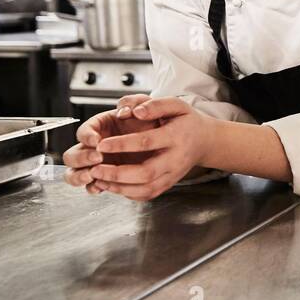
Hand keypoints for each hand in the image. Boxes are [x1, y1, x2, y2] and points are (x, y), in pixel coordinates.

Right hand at [63, 94, 161, 193]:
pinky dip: (92, 188)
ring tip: (92, 176)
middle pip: (71, 156)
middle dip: (81, 158)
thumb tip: (124, 110)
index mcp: (98, 128)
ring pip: (73, 174)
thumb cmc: (148, 122)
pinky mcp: (104, 178)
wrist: (160, 140)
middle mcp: (92, 148)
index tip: (97, 140)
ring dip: (79, 176)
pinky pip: (90, 186)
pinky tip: (100, 187)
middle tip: (97, 158)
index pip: (83, 132)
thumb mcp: (144, 108)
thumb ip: (134, 103)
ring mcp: (96, 165)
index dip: (86, 136)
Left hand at [67, 97, 211, 201]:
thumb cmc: (186, 122)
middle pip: (146, 172)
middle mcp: (175, 159)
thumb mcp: (176, 105)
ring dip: (119, 187)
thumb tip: (137, 112)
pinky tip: (112, 186)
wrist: (205, 142)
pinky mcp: (168, 185)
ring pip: (146, 189)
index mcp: (176, 137)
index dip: (122, 144)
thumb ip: (155, 104)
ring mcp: (173, 175)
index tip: (101, 144)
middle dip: (117, 173)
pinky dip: (127, 194)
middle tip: (95, 168)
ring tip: (98, 179)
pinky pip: (147, 194)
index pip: (147, 142)